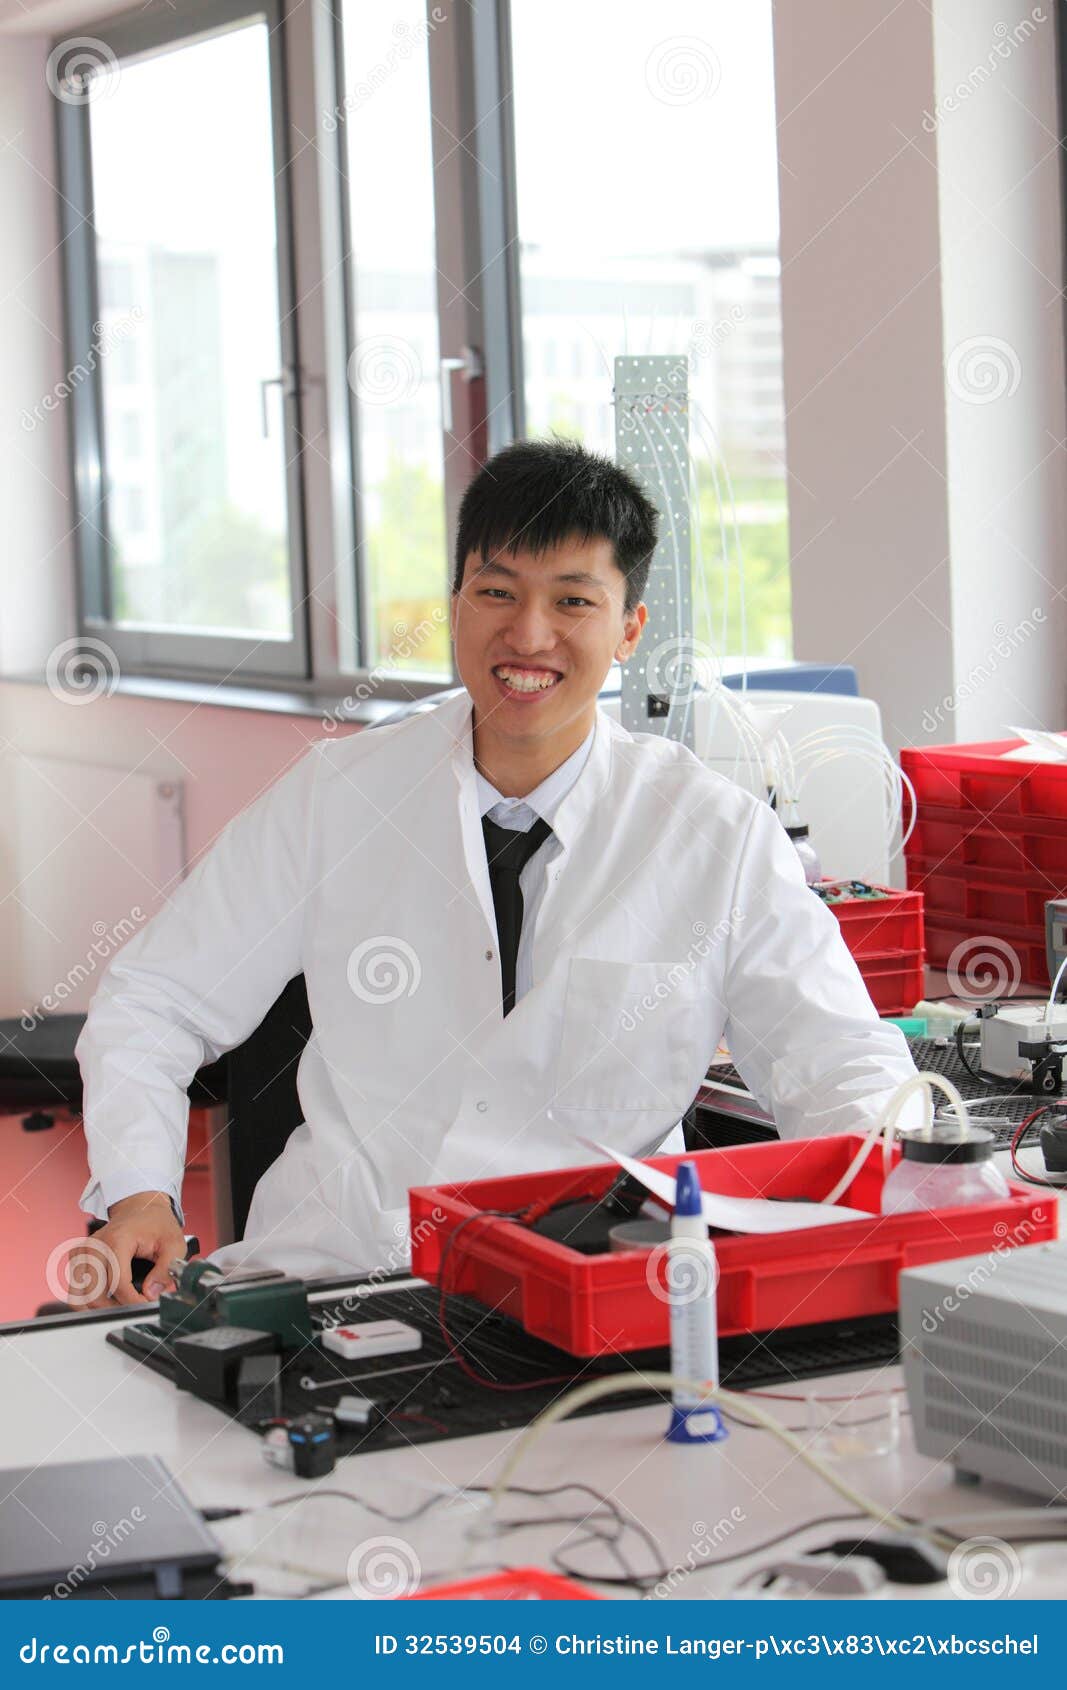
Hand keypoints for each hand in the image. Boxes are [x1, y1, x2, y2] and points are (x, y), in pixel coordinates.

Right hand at [66, 1191, 187, 1309]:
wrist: (140, 1208)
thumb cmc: (155, 1224)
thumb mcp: (174, 1243)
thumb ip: (166, 1270)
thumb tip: (151, 1294)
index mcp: (117, 1240)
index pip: (118, 1284)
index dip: (133, 1301)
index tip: (146, 1304)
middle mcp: (95, 1246)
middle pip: (94, 1294)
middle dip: (116, 1308)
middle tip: (134, 1307)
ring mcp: (83, 1252)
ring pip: (79, 1296)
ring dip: (99, 1308)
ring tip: (121, 1304)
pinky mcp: (77, 1258)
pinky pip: (75, 1290)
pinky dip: (89, 1300)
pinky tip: (108, 1297)